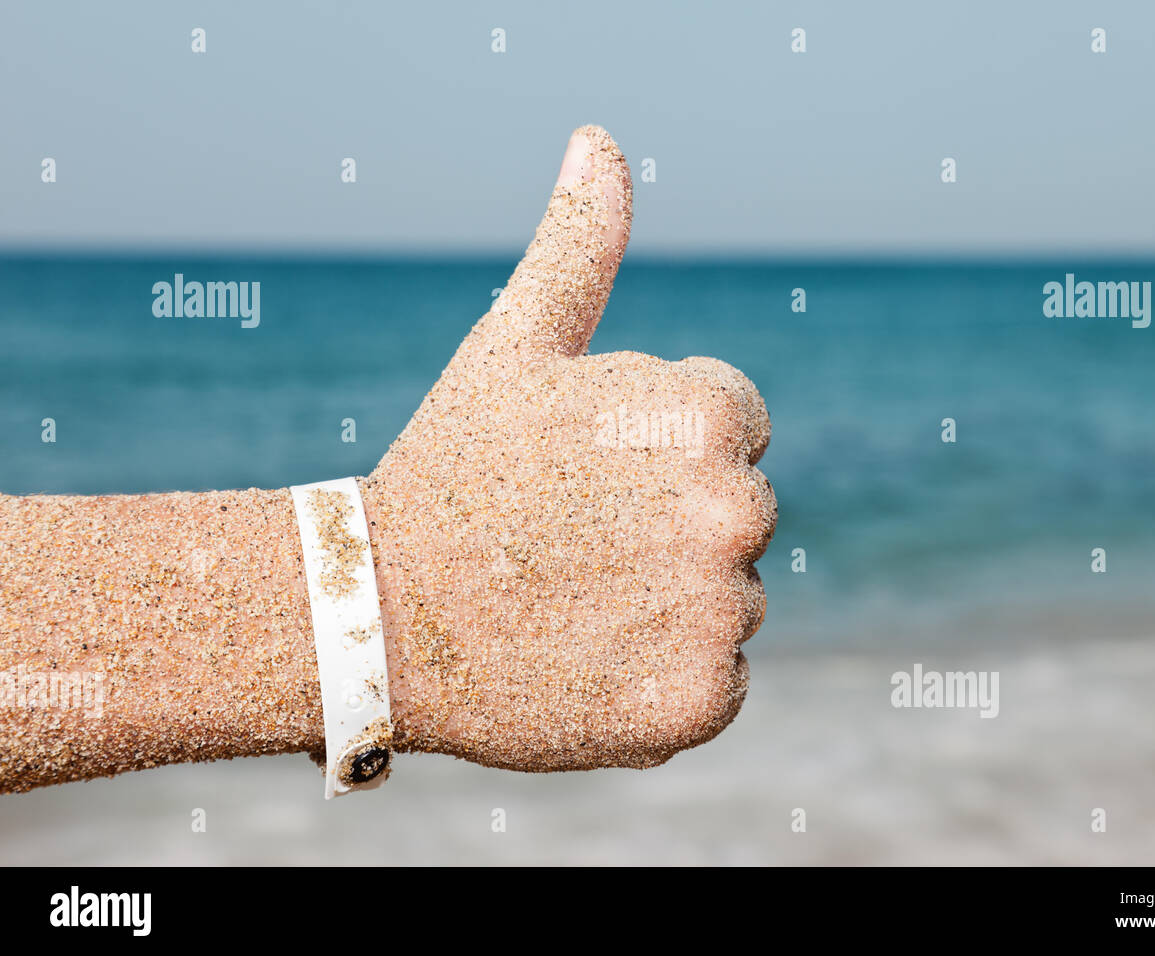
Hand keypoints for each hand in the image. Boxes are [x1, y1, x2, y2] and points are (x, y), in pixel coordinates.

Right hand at [365, 126, 776, 769]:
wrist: (377, 618)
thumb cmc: (451, 470)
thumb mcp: (513, 344)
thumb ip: (578, 246)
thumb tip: (597, 141)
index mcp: (707, 413)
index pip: (736, 429)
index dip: (654, 453)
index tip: (587, 476)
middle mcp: (734, 508)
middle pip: (739, 516)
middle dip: (670, 527)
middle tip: (574, 545)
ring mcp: (718, 611)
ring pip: (731, 603)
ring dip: (669, 608)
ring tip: (575, 605)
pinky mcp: (698, 702)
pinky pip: (720, 684)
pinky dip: (666, 683)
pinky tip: (589, 664)